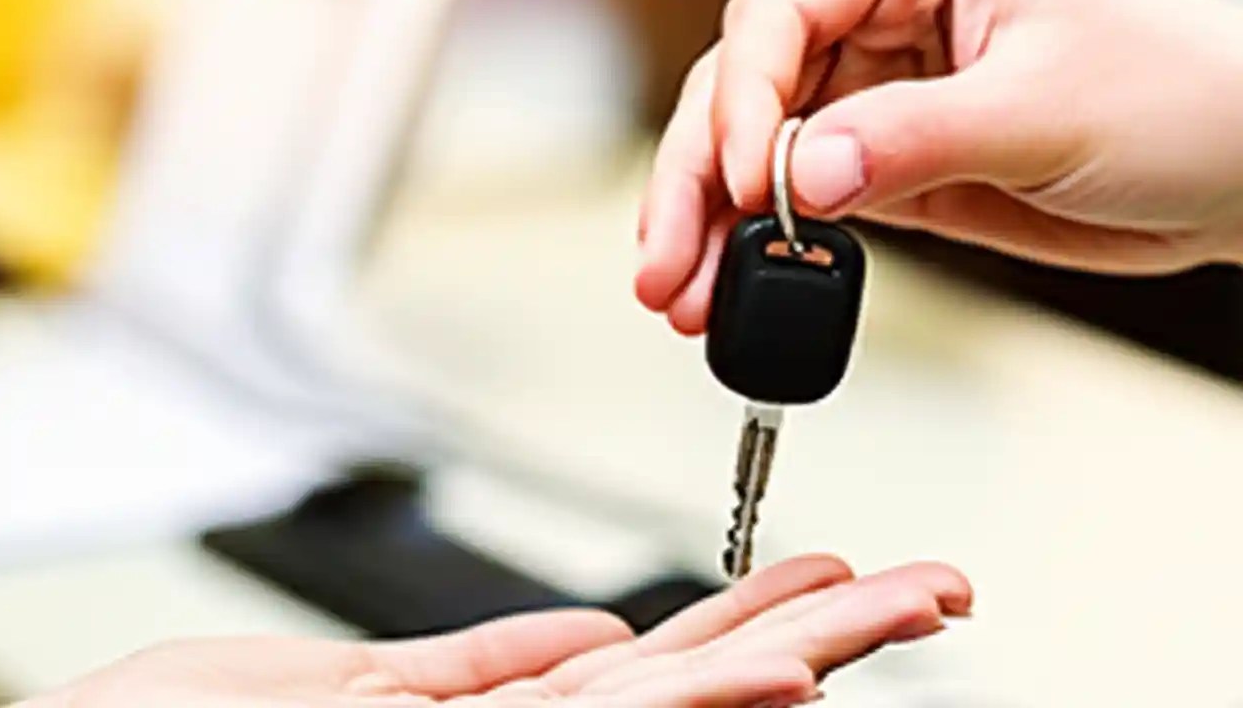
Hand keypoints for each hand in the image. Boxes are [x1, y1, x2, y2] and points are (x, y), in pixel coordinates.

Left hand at [17, 556, 971, 706]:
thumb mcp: (345, 681)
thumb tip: (587, 634)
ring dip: (807, 655)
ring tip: (903, 607)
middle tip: (929, 589)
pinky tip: (784, 673)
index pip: (663, 665)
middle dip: (827, 633)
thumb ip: (474, 664)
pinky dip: (711, 705)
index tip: (832, 580)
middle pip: (708, 683)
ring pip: (690, 707)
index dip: (760, 622)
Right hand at [637, 0, 1242, 334]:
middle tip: (669, 258)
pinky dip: (764, 252)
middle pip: (749, 86)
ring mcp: (883, 99)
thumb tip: (805, 171)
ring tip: (682, 292)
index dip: (749, 98)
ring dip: (712, 225)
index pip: (784, 12)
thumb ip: (915, 136)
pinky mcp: (891, 168)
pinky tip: (738, 287)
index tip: (750, 180)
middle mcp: (889, 22)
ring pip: (761, 153)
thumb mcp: (1048, 106)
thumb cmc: (1195, 92)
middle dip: (698, 175)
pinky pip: (804, 206)